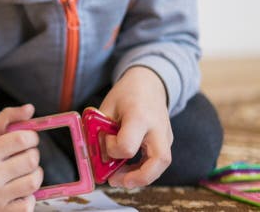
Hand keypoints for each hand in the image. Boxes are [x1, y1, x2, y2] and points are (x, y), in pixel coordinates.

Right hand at [0, 104, 42, 211]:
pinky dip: (29, 196)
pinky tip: (19, 188)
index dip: (31, 137)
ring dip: (35, 173)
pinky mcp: (0, 211)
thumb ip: (8, 117)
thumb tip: (30, 108)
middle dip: (33, 154)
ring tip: (24, 170)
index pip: (22, 140)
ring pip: (33, 182)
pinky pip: (28, 204)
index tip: (28, 138)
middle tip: (25, 153)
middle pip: (31, 161)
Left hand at [99, 66, 172, 187]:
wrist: (149, 82)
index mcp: (140, 116)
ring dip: (140, 176)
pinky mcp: (166, 141)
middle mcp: (157, 128)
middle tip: (115, 181)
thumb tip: (97, 156)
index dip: (111, 149)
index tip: (104, 140)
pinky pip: (158, 161)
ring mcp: (166, 135)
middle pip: (159, 161)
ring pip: (162, 165)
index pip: (127, 145)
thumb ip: (101, 129)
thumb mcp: (107, 106)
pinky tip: (128, 170)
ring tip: (119, 178)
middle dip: (138, 177)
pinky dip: (143, 169)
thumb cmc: (126, 94)